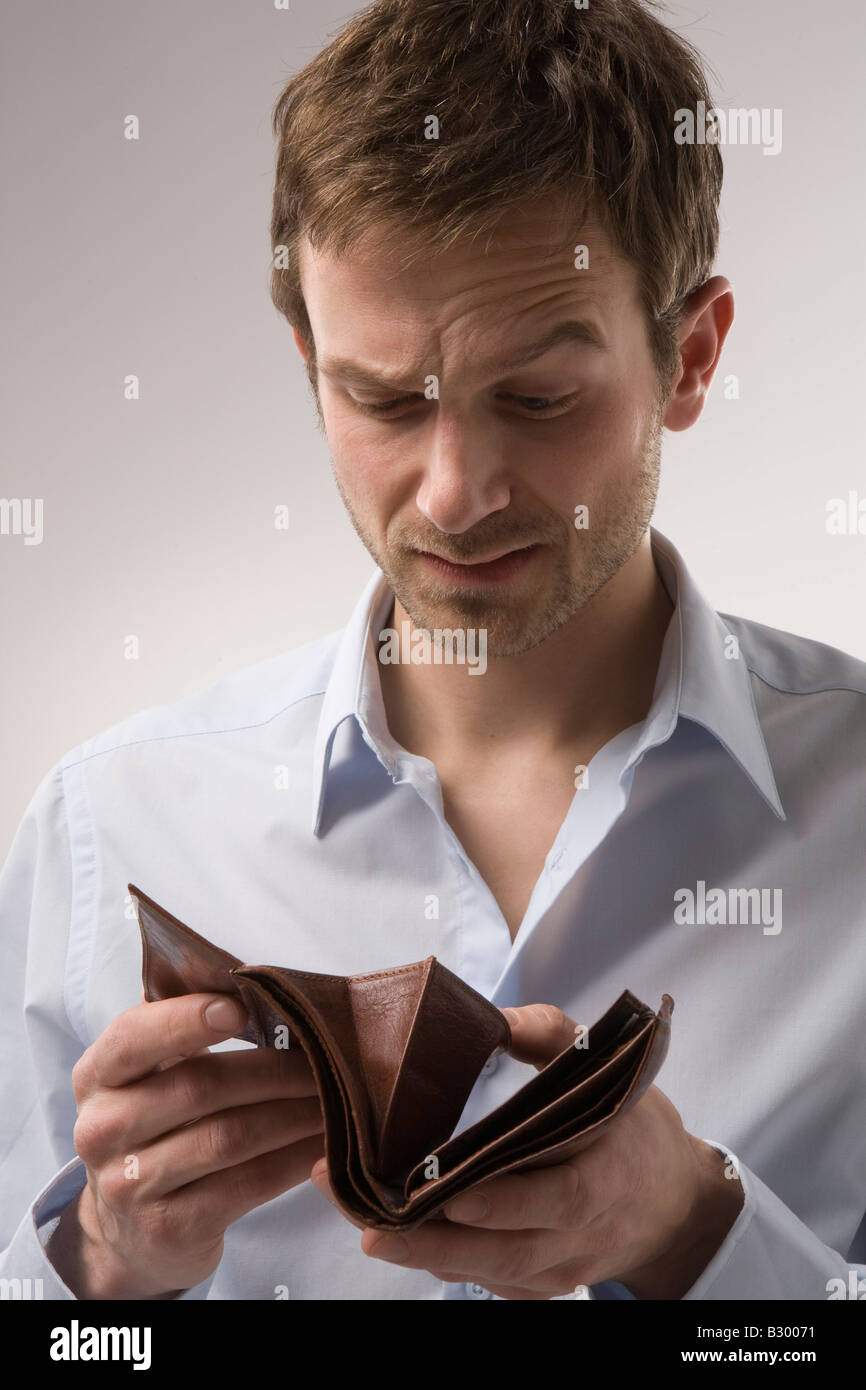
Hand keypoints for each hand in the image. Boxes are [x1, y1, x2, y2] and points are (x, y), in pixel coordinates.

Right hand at [47, 993, 324, 1298]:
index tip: (240, 1007)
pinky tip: (324, 1144)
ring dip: (295, 1113)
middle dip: (275, 1069)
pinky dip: (294, 1159)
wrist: (130, 1230)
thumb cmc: (156, 1126)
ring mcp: (131, 1184)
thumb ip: (182, 1028)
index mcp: (97, 1076)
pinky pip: (247, 1184)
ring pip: (229, 1136)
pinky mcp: (169, 1227)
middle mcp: (102, 1129)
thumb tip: (254, 983)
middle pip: (199, 1087)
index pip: (133, 1038)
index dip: (185, 1019)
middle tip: (329, 1055)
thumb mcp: (149, 1076)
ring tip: (339, 1096)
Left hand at [311, 1002, 742, 1299]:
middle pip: (509, 1247)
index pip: (557, 1197)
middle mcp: (584, 1229)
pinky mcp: (548, 1283)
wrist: (674, 1200)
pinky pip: (496, 1283)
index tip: (450, 1194)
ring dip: (430, 1259)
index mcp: (605, 1171)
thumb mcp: (607, 1068)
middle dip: (438, 1241)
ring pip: (494, 1272)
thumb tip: (491, 1019)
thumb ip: (550, 1036)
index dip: (504, 1201)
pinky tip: (407, 1247)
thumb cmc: (632, 1125)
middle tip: (371, 1227)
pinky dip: (453, 1269)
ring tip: (369, 1235)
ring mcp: (566, 1264)